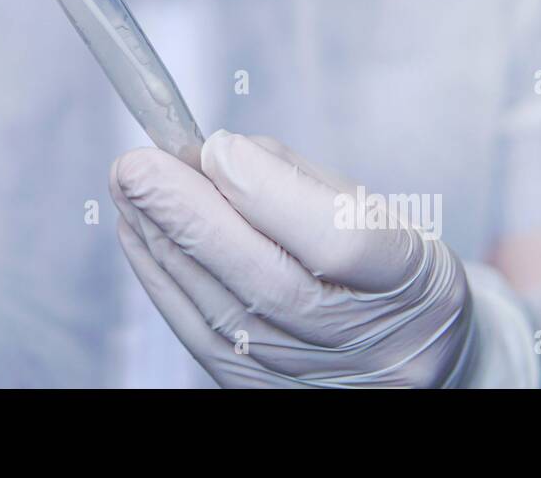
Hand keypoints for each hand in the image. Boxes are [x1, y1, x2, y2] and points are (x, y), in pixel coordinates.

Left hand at [111, 130, 488, 386]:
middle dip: (191, 218)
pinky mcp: (265, 392)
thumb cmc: (385, 264)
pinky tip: (138, 232)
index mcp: (410, 282)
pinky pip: (203, 337)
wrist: (412, 348)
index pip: (342, 242)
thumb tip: (214, 156)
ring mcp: (315, 377)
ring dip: (164, 243)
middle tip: (137, 167)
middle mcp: (367, 344)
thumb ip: (292, 179)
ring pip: (226, 315)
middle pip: (270, 286)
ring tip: (127, 188)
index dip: (270, 194)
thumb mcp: (369, 206)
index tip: (215, 147)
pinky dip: (163, 279)